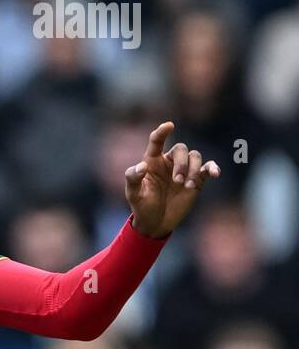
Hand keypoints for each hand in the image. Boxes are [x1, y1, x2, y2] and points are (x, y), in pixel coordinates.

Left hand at [125, 121, 219, 238]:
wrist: (155, 223)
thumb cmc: (142, 206)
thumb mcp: (133, 194)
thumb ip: (133, 178)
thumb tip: (142, 166)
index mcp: (153, 160)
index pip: (157, 140)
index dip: (162, 132)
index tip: (169, 126)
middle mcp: (169, 161)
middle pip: (181, 149)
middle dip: (181, 163)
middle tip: (177, 180)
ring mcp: (185, 169)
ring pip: (195, 156)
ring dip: (194, 168)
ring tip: (188, 186)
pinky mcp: (197, 179)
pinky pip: (207, 167)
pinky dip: (213, 168)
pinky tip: (214, 174)